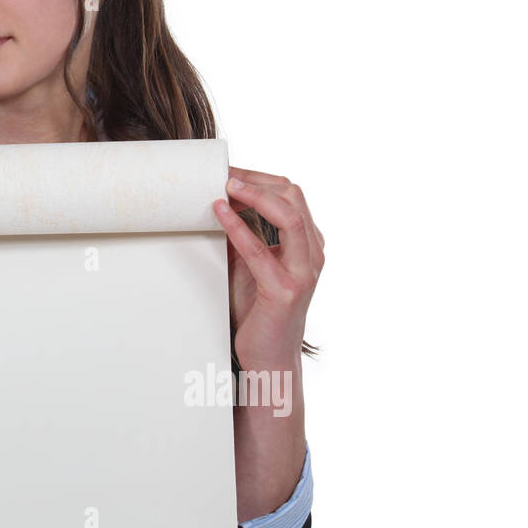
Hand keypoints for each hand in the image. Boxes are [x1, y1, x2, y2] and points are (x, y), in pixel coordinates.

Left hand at [212, 166, 324, 367]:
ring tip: (225, 186)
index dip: (259, 178)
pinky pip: (260, 251)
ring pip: (290, 217)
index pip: (291, 194)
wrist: (268, 356)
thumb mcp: (249, 264)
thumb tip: (215, 203)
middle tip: (223, 174)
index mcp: (308, 244)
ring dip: (255, 196)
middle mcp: (312, 254)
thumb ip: (241, 235)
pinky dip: (238, 227)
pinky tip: (219, 212)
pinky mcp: (285, 291)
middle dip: (257, 180)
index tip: (229, 171)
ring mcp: (303, 273)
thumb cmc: (259, 310)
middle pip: (294, 197)